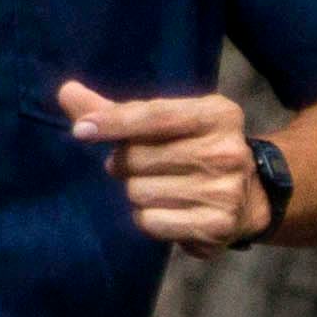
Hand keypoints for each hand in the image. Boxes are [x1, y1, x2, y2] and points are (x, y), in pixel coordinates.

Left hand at [63, 80, 269, 248]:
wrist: (250, 198)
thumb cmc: (193, 150)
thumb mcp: (167, 123)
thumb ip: (116, 110)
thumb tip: (66, 91)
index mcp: (217, 114)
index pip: (154, 116)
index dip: (113, 122)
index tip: (81, 130)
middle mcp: (227, 150)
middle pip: (138, 157)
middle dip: (126, 164)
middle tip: (143, 166)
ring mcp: (225, 191)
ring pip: (139, 192)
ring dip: (136, 192)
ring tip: (160, 188)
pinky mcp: (216, 225)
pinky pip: (150, 221)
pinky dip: (147, 218)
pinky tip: (169, 211)